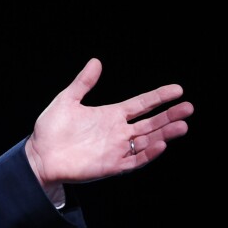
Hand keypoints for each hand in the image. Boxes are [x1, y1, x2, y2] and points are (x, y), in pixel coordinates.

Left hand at [24, 58, 192, 188]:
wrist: (39, 156)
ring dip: (164, 133)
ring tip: (182, 126)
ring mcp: (116, 149)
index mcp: (110, 115)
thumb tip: (96, 61)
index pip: (141, 104)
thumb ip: (83, 83)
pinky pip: (134, 160)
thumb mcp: (67, 101)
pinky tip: (159, 144)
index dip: (159, 97)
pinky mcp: (111, 166)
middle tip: (189, 107)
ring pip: (147, 140)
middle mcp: (117, 132)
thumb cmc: (50, 129)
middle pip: (150, 122)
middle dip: (170, 115)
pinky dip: (148, 153)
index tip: (178, 90)